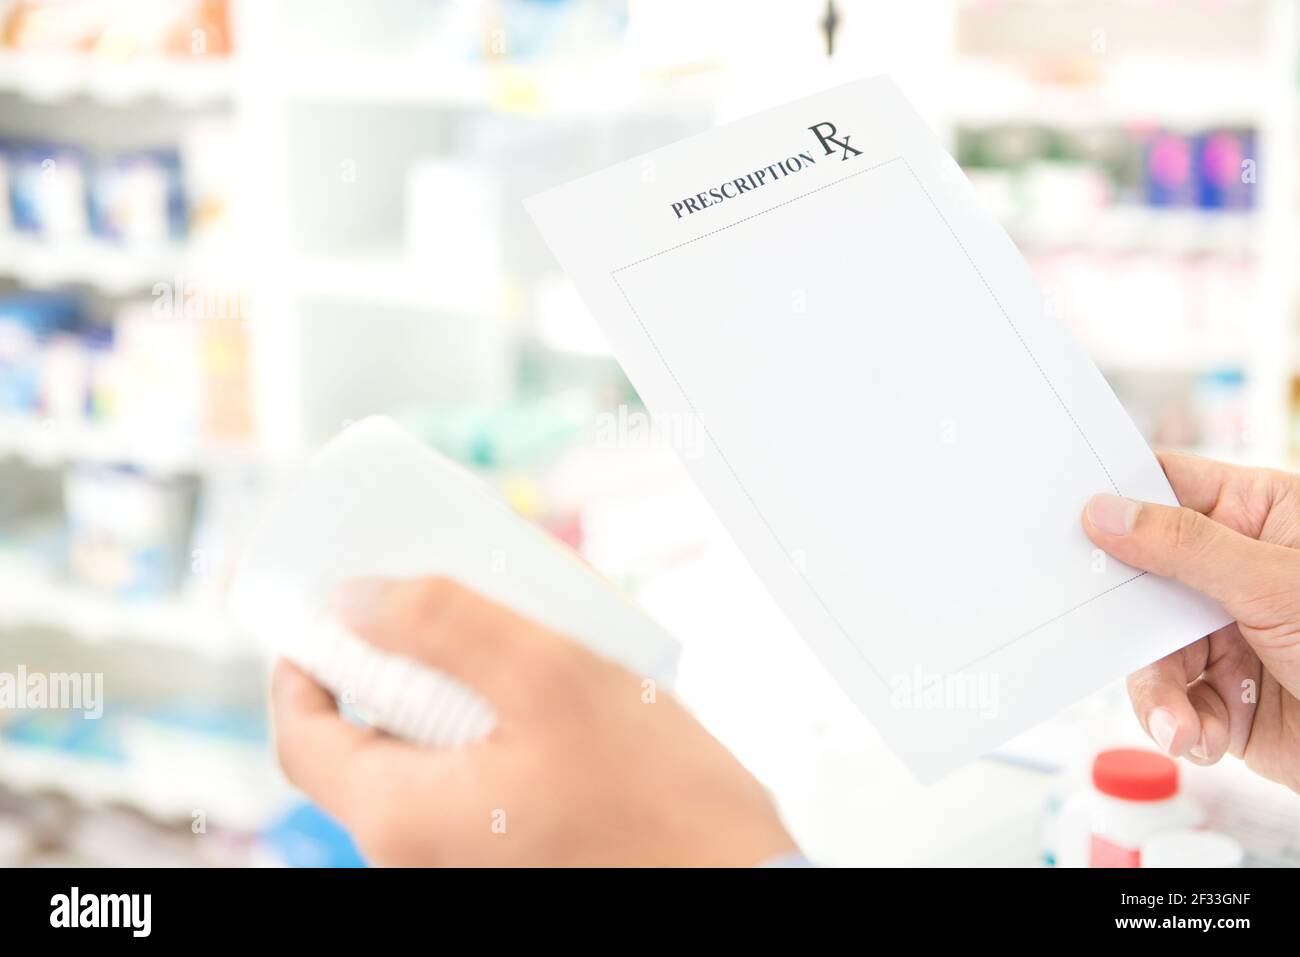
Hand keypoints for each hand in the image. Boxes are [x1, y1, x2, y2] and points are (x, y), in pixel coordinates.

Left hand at [271, 577, 797, 865]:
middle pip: (367, 735)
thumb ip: (443, 626)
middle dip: (397, 659)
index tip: (328, 610)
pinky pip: (473, 770)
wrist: (734, 878)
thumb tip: (356, 598)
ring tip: (516, 636)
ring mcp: (465, 853)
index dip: (302, 662)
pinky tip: (551, 687)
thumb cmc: (658, 802)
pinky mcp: (510, 847)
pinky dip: (492, 719)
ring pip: (427, 749)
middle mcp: (419, 847)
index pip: (303, 734)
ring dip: (455, 684)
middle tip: (445, 602)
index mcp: (405, 814)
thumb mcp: (549, 677)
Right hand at [1083, 451, 1299, 792]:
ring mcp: (1225, 632)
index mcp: (1259, 516)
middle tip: (1104, 631)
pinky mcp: (1220, 692)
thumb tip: (1105, 511)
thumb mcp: (1276, 583)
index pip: (1168, 488)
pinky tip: (1201, 734)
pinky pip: (1168, 699)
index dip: (1116, 499)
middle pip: (1142, 576)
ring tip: (1179, 723)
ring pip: (1148, 648)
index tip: (1070, 516)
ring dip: (1159, 692)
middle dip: (1128, 620)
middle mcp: (1234, 570)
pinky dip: (1178, 723)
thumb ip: (1185, 546)